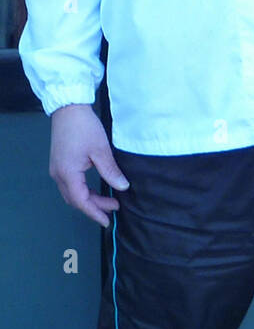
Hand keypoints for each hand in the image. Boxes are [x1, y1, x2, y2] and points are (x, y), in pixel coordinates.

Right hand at [49, 103, 129, 228]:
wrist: (68, 108)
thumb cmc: (84, 127)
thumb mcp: (101, 150)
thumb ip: (110, 171)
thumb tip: (122, 187)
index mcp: (67, 174)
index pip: (81, 201)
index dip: (95, 212)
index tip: (108, 220)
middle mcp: (58, 175)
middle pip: (75, 199)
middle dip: (94, 206)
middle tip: (114, 207)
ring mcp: (56, 169)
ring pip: (71, 193)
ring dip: (88, 198)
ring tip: (107, 199)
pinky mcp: (59, 163)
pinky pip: (70, 184)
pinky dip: (82, 190)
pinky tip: (95, 187)